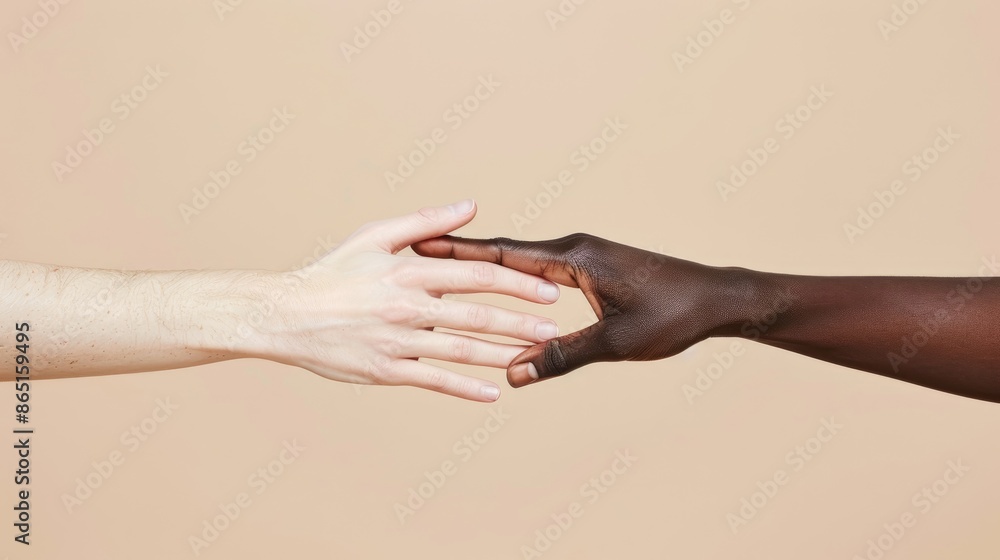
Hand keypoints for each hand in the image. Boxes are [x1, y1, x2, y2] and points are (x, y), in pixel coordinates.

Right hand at [250, 201, 561, 401]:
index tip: (550, 288)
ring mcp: (398, 342)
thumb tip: (472, 206)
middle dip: (521, 322)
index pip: (476, 275)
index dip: (517, 282)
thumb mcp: (375, 236)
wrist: (286, 315)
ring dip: (502, 354)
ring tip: (536, 356)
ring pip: (461, 351)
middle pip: (477, 315)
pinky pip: (433, 381)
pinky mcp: (386, 371)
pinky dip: (465, 388)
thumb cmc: (334, 271)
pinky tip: (494, 392)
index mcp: (410, 271)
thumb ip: (426, 222)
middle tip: (555, 327)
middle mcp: (408, 307)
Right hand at [413, 233, 750, 386]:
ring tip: (444, 272)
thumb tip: (512, 375)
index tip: (421, 245)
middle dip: (463, 256)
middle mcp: (574, 250)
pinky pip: (541, 274)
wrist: (717, 299)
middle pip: (506, 253)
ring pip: (522, 264)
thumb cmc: (673, 315)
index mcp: (574, 258)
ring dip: (487, 269)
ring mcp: (583, 257)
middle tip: (417, 253)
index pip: (505, 254)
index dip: (461, 253)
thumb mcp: (616, 341)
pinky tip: (499, 292)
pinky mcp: (593, 269)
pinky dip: (514, 281)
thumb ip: (561, 356)